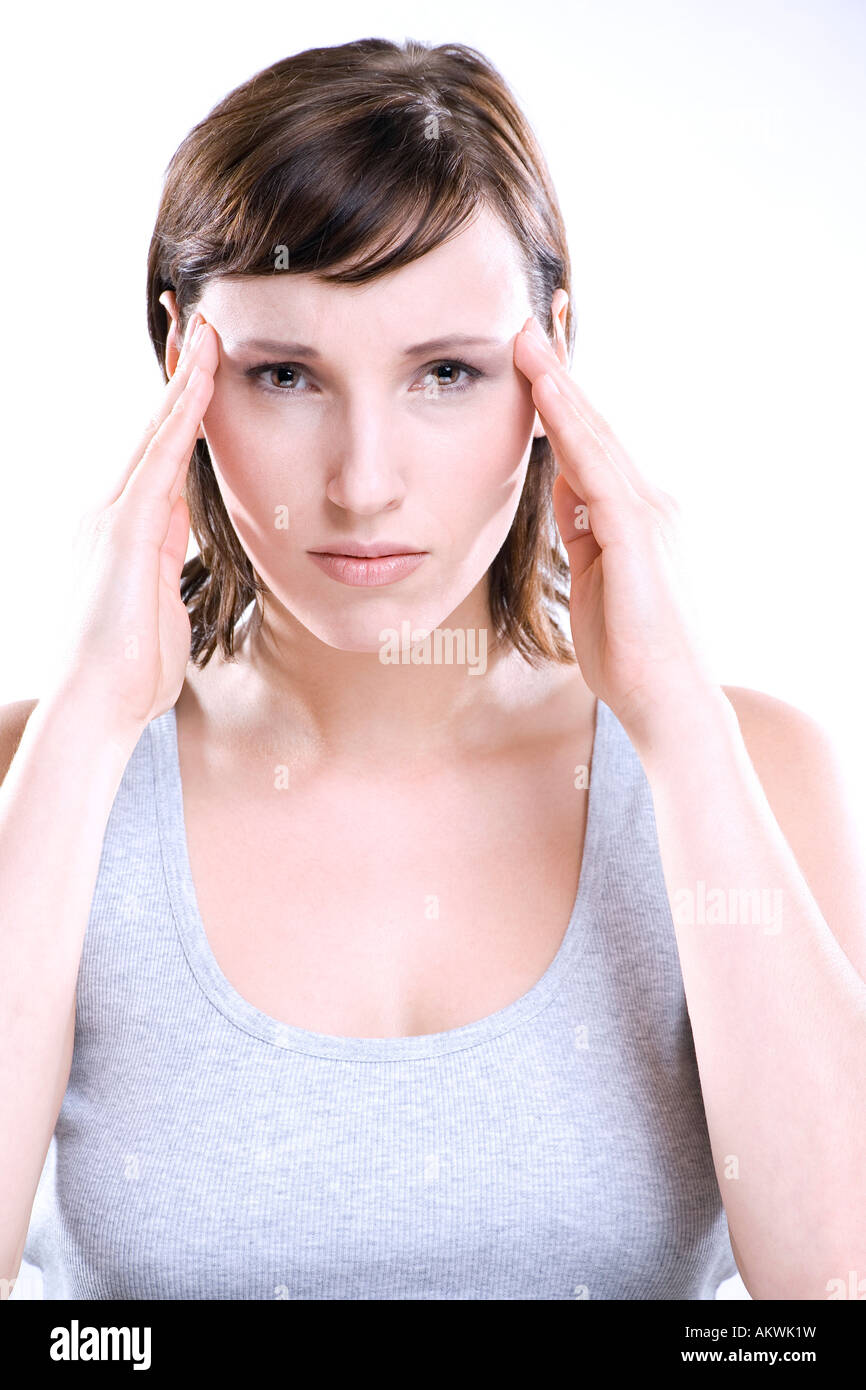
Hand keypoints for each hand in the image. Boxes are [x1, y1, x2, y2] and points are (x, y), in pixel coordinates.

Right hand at [46, 313, 216, 739]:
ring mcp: (112, 516)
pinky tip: (202, 381)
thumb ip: (164, 562)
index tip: (204, 372)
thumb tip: (174, 536)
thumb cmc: (131, 667)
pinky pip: (160, 459)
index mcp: (125, 530)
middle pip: (154, 431)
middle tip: (203, 326)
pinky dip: (182, 416)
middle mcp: (111, 511)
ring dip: (185, 382)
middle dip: (180, 378)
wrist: (98, 703)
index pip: (159, 457)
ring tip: (209, 333)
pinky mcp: (121, 529)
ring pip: (156, 434)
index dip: (182, 412)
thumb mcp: (159, 604)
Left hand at [514, 313, 719, 743]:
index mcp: (632, 514)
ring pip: (594, 437)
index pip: (589, 444)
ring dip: (557, 383)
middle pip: (593, 426)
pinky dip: (569, 426)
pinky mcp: (638, 535)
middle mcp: (647, 502)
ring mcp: (647, 515)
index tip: (529, 353)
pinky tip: (543, 391)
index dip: (559, 397)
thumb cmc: (629, 649)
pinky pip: (596, 468)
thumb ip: (581, 528)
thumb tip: (562, 485)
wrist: (666, 702)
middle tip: (526, 319)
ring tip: (525, 336)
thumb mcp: (592, 575)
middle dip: (557, 371)